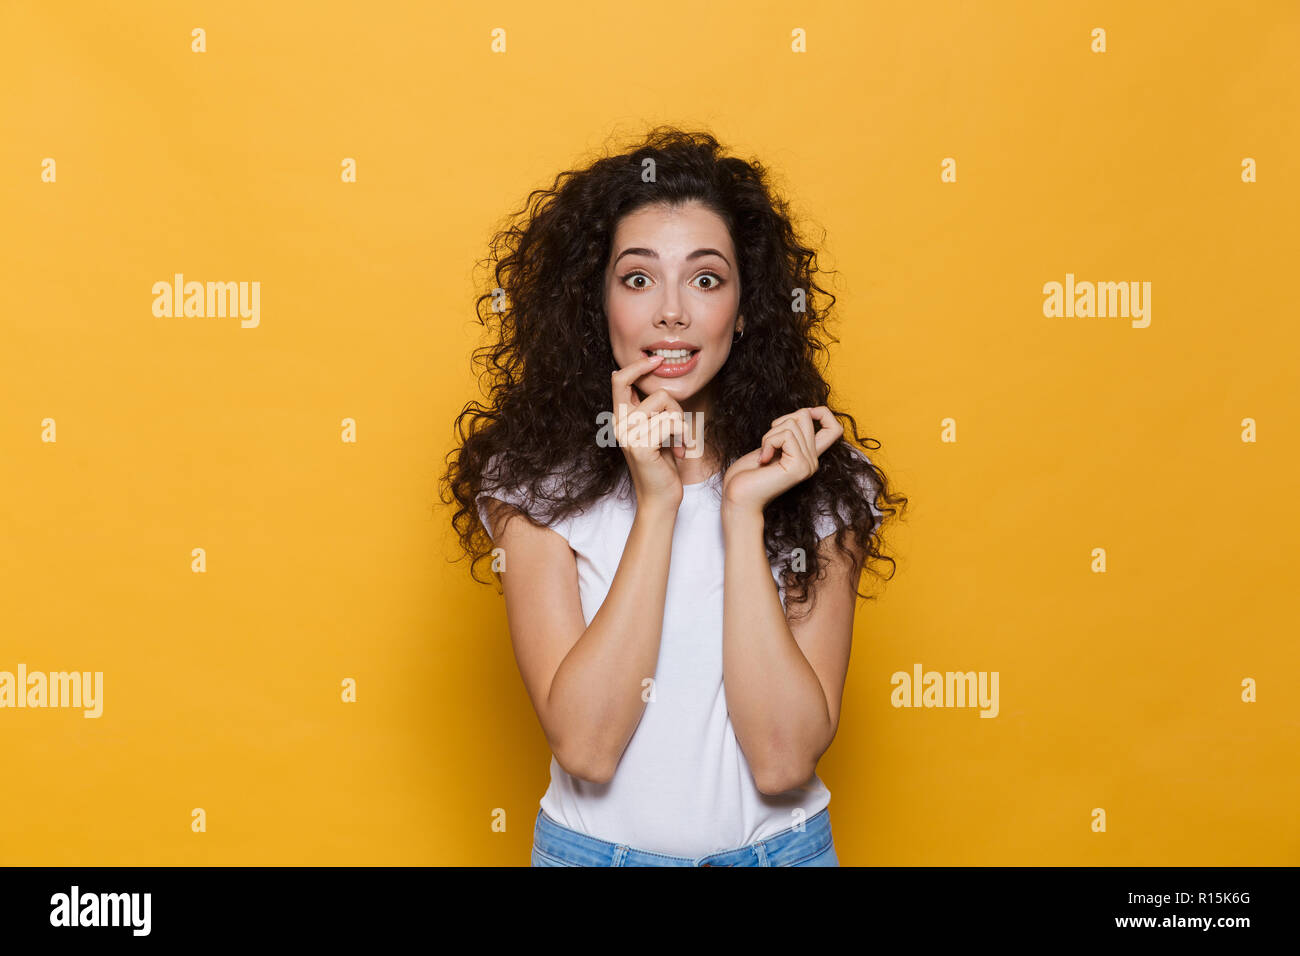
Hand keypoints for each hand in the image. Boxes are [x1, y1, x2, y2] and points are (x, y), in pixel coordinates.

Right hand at [611, 354, 690, 511]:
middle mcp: (620, 425)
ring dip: (682, 426)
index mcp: (621, 418)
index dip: (638, 366)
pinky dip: (684, 436)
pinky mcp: (641, 448)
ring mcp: (629, 436)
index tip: (657, 360)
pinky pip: (671, 424)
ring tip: (679, 443)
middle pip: (654, 392)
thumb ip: (652, 410)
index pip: (620, 379)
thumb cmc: (662, 464)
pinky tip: (680, 451)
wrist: (660, 498)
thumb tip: (656, 380)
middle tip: (678, 428)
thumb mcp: (656, 431)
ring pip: (666, 407)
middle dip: (675, 408)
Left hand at [721, 406, 842, 517]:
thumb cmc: (748, 473)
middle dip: (779, 422)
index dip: (822, 413)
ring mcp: (808, 465)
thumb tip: (804, 413)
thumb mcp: (772, 445)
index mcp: (808, 456)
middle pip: (805, 416)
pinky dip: (768, 442)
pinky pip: (785, 435)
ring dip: (769, 435)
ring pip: (792, 423)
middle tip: (767, 445)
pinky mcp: (799, 466)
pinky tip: (764, 459)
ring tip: (764, 455)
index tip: (796, 420)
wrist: (738, 497)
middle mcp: (812, 461)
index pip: (835, 428)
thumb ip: (789, 433)